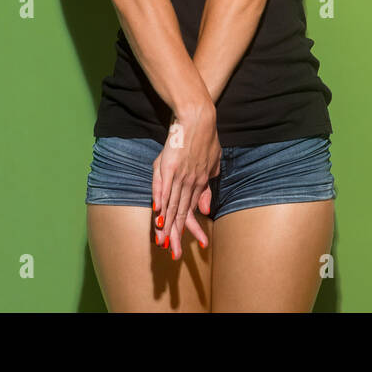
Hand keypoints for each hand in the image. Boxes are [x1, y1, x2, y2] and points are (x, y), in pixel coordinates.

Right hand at [151, 102, 219, 259]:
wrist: (198, 117)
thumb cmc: (205, 139)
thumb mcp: (212, 164)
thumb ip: (207, 188)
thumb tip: (204, 209)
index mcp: (201, 182)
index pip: (194, 211)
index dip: (194, 229)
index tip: (200, 245)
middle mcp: (190, 181)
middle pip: (181, 213)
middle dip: (177, 235)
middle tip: (174, 254)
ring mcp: (179, 174)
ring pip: (171, 204)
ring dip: (166, 224)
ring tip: (163, 242)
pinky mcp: (169, 165)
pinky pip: (162, 187)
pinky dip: (160, 202)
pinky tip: (158, 215)